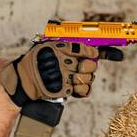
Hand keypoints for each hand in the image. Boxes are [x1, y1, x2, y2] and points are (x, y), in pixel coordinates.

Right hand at [0, 41, 122, 105]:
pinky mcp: (62, 88)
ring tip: (74, 77)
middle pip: (90, 65)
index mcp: (60, 46)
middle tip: (81, 67)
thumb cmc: (40, 60)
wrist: (23, 79)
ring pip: (87, 78)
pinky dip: (81, 90)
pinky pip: (82, 90)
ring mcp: (63, 75)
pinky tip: (73, 86)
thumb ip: (73, 45)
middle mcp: (62, 60)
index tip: (113, 53)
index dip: (103, 52)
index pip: (88, 49)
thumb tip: (97, 50)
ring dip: (84, 79)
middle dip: (90, 67)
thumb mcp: (53, 46)